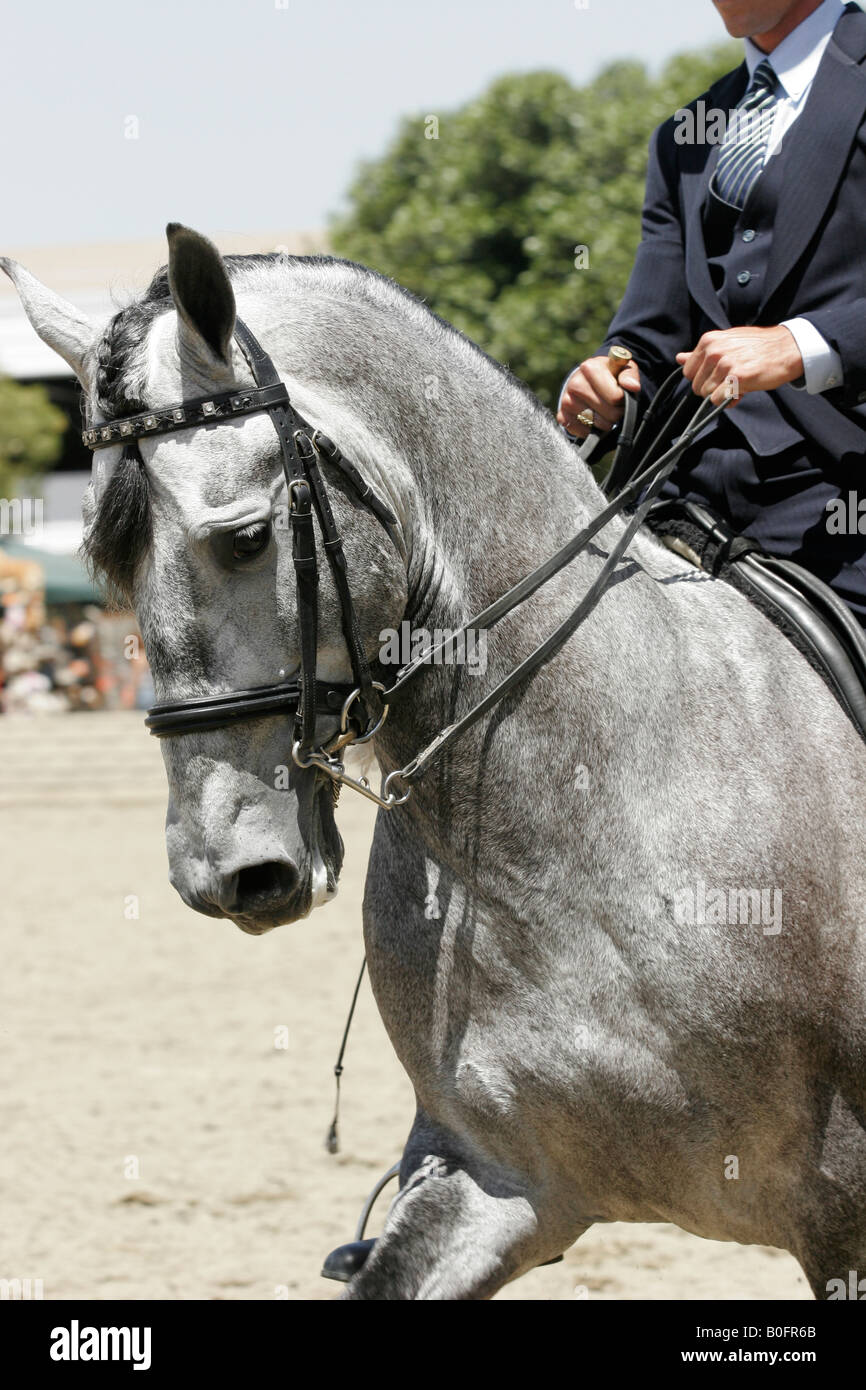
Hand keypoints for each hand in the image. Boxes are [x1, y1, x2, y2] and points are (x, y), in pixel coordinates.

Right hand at [557, 355, 641, 437]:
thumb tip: (632, 386)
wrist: (587, 381)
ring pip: (599, 425)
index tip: (621, 394)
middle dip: (616, 412)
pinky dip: (593, 429)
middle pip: (610, 414)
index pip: (616, 397)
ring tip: (604, 410)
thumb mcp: (623, 369)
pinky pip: (586, 433)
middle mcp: (574, 384)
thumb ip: (630, 376)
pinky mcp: (562, 418)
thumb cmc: (609, 375)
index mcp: (589, 368)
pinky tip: (594, 417)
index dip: (623, 399)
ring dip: (606, 422)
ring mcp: (566, 402)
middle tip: (614, 404)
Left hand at [676, 326, 803, 405]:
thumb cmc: (758, 346)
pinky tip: (742, 392)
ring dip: (722, 395)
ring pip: (707, 394)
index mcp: (709, 341)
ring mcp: (725, 364)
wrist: (787, 347)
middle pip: (697, 385)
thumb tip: (678, 358)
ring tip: (738, 385)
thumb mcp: (727, 342)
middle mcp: (714, 350)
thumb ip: (702, 353)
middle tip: (730, 382)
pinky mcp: (737, 377)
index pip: (688, 371)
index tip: (718, 376)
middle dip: (712, 389)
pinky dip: (729, 401)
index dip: (703, 378)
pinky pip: (719, 400)